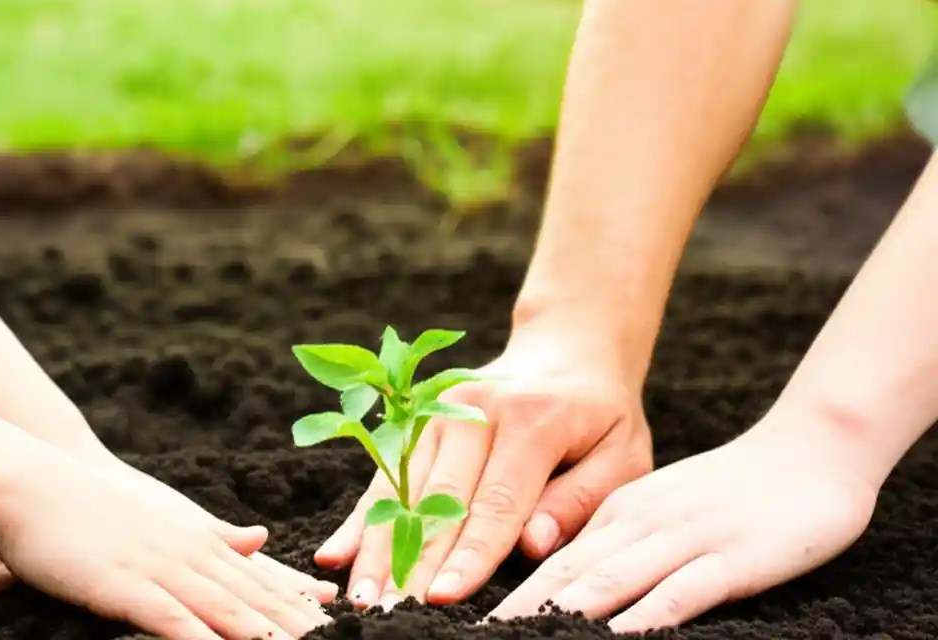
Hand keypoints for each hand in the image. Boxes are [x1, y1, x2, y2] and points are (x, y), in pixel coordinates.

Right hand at [0, 457, 331, 639]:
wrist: (35, 484)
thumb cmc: (92, 506)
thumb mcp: (165, 519)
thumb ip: (213, 534)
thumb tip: (259, 537)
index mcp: (200, 539)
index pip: (263, 578)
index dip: (302, 603)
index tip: (340, 622)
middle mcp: (190, 552)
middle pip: (256, 597)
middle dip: (298, 626)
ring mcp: (160, 568)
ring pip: (227, 610)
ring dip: (265, 635)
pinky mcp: (126, 586)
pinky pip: (172, 621)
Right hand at [315, 329, 651, 606]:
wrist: (567, 346)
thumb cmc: (601, 414)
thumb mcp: (621, 454)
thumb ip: (581, 499)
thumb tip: (531, 543)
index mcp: (533, 419)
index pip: (496, 501)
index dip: (468, 555)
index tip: (444, 598)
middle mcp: (475, 410)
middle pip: (437, 499)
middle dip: (412, 561)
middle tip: (388, 610)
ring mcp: (437, 410)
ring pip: (402, 489)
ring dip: (378, 547)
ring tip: (361, 596)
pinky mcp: (416, 418)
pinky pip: (386, 475)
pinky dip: (361, 519)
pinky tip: (335, 554)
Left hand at [489, 410, 879, 632]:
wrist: (811, 448)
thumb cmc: (730, 489)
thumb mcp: (655, 508)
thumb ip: (606, 537)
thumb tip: (552, 577)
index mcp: (612, 510)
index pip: (541, 555)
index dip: (496, 588)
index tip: (452, 615)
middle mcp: (635, 523)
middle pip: (559, 572)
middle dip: (510, 610)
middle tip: (463, 632)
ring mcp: (680, 538)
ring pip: (605, 579)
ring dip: (556, 614)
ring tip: (512, 639)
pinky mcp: (729, 558)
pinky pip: (678, 591)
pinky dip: (642, 615)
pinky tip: (613, 636)